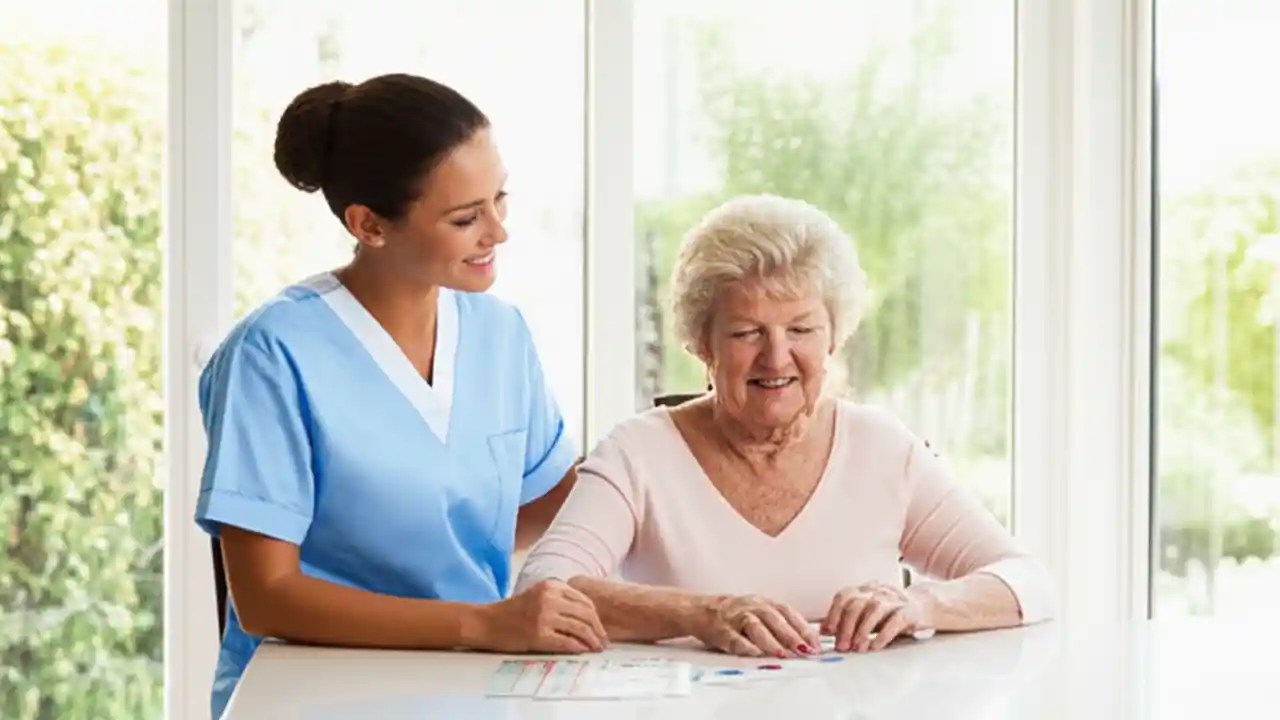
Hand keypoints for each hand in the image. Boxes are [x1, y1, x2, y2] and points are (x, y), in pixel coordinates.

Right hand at [480, 580, 607, 653]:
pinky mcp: (539, 634)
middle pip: (586, 614)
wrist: (488, 622)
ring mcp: (544, 616)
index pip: (584, 601)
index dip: (596, 617)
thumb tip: (588, 617)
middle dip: (598, 630)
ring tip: (597, 648)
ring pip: (580, 628)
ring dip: (592, 641)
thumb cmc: (513, 612)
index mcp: (551, 585)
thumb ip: (559, 600)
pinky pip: (567, 642)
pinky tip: (582, 651)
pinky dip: (579, 648)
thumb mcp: (537, 595)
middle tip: (603, 641)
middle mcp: (549, 598)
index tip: (600, 628)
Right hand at [693, 594, 820, 657]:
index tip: (816, 644)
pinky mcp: (721, 630)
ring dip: (770, 641)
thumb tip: (808, 643)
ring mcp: (736, 617)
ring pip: (755, 626)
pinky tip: (754, 653)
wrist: (702, 611)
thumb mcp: (760, 613)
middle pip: (773, 619)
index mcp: (764, 603)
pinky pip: (733, 637)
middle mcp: (752, 607)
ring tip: (782, 655)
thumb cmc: (737, 616)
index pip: (787, 613)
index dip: (802, 628)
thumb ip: (781, 625)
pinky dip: (744, 645)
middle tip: (803, 651)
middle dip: (790, 636)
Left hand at [822, 583, 930, 652]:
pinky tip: (875, 646)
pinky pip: (894, 621)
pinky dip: (883, 635)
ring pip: (873, 610)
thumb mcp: (867, 613)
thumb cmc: (891, 612)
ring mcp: (893, 600)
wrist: (924, 605)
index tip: (827, 632)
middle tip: (841, 646)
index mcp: (864, 590)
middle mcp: (876, 591)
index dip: (833, 613)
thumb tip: (824, 630)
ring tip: (857, 648)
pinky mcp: (909, 611)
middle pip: (856, 604)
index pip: (844, 596)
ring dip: (862, 631)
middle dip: (845, 627)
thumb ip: (848, 619)